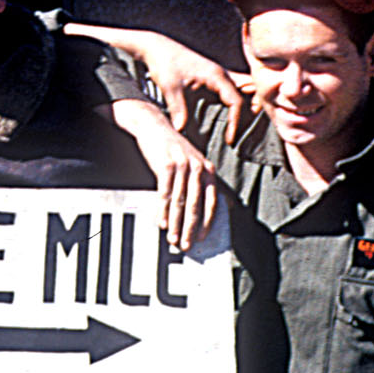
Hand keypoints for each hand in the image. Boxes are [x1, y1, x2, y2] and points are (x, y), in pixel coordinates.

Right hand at [107, 98, 218, 250]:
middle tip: (185, 245)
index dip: (207, 222)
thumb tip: (219, 206)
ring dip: (175, 223)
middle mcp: (198, 167)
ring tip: (172, 238)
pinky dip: (163, 210)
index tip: (201, 238)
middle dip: (190, 228)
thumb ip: (203, 183)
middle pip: (195, 205)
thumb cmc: (173, 149)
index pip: (212, 201)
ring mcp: (182, 165)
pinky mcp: (165, 165)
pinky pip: (164, 193)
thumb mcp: (193, 163)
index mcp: (208, 170)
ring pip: (179, 202)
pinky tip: (161, 222)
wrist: (153, 127)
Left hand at [139, 35, 252, 143]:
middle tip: (248, 130)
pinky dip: (236, 99)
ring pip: (243, 88)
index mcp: (216, 75)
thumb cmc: (164, 63)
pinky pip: (232, 88)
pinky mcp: (212, 76)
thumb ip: (177, 108)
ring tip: (246, 124)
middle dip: (254, 107)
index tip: (229, 139)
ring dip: (248, 102)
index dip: (234, 122)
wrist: (158, 48)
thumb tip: (181, 129)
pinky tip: (231, 113)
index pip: (235, 101)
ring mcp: (219, 74)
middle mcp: (222, 74)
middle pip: (249, 91)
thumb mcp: (170, 87)